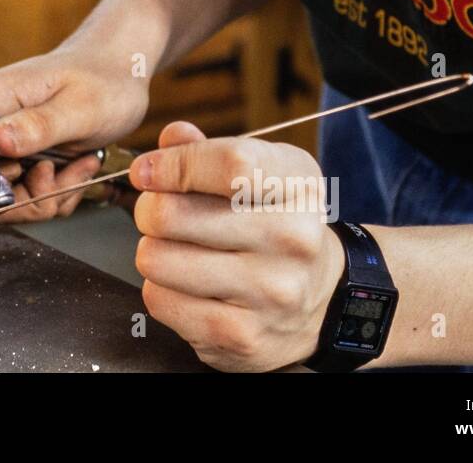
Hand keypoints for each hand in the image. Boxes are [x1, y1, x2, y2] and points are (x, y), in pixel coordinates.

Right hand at [0, 47, 149, 221]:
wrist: (120, 73)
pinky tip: (77, 167)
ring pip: (6, 199)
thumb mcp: (78, 106)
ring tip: (78, 167)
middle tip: (62, 174)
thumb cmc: (102, 79)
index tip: (29, 172)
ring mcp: (0, 143)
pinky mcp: (18, 157)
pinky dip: (55, 192)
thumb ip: (38, 125)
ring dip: (47, 195)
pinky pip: (25, 195)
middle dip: (28, 197)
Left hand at [130, 122, 344, 371]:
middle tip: (157, 213)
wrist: (325, 300)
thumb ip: (209, 151)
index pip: (227, 163)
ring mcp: (270, 291)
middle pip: (174, 213)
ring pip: (157, 259)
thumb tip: (172, 137)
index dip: (171, 164)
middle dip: (149, 209)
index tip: (146, 171)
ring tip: (175, 251)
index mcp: (297, 186)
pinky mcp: (242, 335)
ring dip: (152, 252)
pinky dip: (159, 290)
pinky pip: (160, 301)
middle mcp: (292, 238)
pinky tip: (186, 286)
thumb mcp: (261, 173)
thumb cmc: (277, 225)